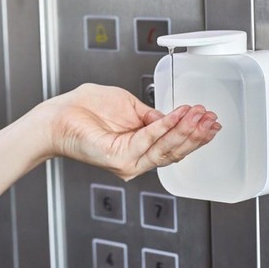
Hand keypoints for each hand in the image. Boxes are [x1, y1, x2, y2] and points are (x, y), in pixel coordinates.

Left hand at [44, 83, 221, 180]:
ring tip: (200, 116)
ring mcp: (128, 161)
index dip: (193, 133)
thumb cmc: (84, 110)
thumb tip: (169, 118)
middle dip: (196, 133)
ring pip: (165, 149)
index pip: (172, 145)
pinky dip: (165, 127)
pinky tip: (178, 116)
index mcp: (138, 147)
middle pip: (174, 151)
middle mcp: (135, 159)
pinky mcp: (119, 157)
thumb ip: (150, 116)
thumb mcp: (127, 106)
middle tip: (211, 118)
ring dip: (185, 130)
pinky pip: (147, 141)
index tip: (209, 119)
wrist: (57, 116)